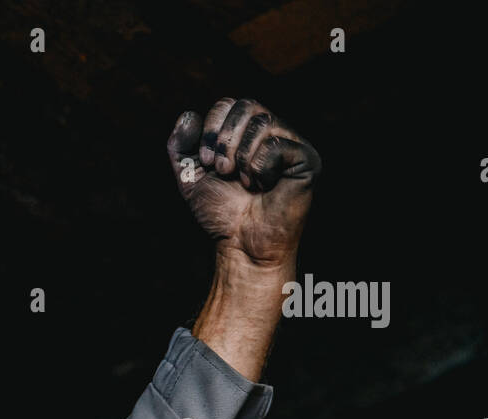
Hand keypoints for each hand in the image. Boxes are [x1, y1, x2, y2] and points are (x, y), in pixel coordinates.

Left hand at [167, 97, 320, 267]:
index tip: (205, 161)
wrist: (241, 244)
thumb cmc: (220, 213)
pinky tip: (262, 187)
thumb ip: (180, 146)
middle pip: (247, 106)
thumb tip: (188, 114)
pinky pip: (278, 145)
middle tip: (222, 171)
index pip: (229, 103)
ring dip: (242, 157)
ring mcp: (292, 144)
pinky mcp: (307, 159)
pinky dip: (260, 168)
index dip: (212, 128)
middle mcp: (271, 133)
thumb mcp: (189, 177)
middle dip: (225, 140)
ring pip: (264, 123)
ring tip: (242, 182)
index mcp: (245, 133)